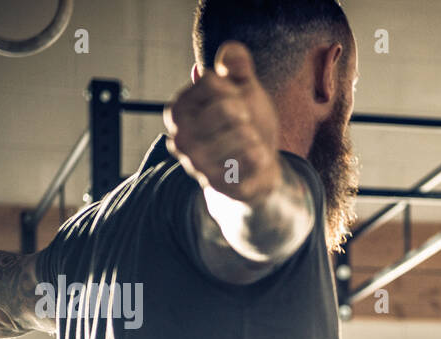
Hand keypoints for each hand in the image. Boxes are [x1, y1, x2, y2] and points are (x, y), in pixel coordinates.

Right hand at [164, 41, 281, 204]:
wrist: (256, 170)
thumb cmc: (245, 125)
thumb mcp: (243, 90)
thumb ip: (237, 67)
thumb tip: (231, 53)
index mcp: (178, 109)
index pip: (212, 82)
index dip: (234, 89)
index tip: (235, 102)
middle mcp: (180, 137)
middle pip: (228, 109)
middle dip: (247, 115)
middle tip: (245, 127)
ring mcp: (196, 164)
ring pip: (243, 134)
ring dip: (255, 138)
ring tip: (249, 145)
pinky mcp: (219, 184)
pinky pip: (253, 159)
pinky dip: (262, 157)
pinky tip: (254, 161)